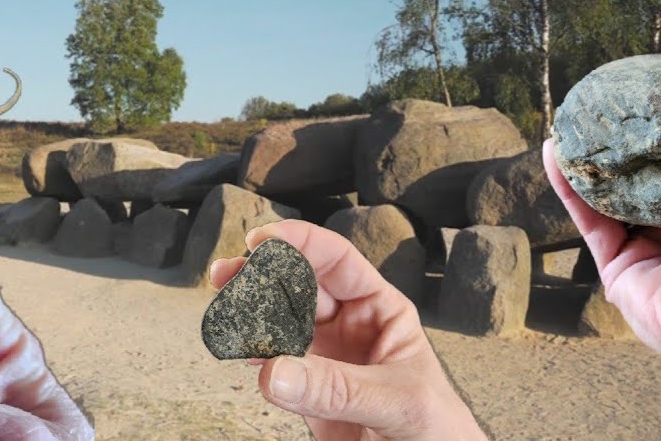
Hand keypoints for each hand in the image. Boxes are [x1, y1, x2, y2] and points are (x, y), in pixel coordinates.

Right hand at [210, 219, 486, 440]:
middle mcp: (348, 327)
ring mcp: (325, 359)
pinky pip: (273, 366)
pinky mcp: (307, 393)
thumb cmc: (438, 430)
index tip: (264, 239)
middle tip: (228, 273)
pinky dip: (250, 355)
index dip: (302, 242)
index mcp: (381, 309)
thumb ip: (338, 389)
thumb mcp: (398, 402)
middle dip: (263, 274)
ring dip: (250, 313)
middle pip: (298, 286)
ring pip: (279, 324)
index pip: (338, 261)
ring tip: (222, 308)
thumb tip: (276, 371)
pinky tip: (234, 348)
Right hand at [542, 139, 660, 378]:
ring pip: (604, 200)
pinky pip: (587, 221)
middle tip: (599, 115)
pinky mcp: (614, 266)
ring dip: (585, 166)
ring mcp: (640, 252)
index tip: (642, 112)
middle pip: (635, 187)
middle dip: (617, 154)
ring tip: (566, 128)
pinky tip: (554, 154)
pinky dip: (568, 189)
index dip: (658, 146)